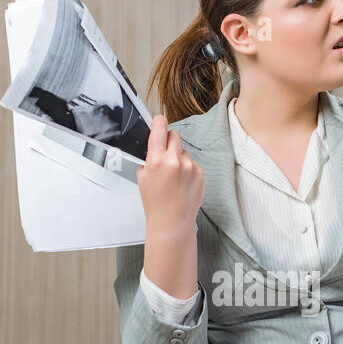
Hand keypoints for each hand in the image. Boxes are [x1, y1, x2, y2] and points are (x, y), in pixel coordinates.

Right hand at [137, 114, 202, 237]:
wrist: (172, 222)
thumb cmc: (156, 203)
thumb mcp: (142, 177)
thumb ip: (148, 158)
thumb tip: (154, 144)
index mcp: (156, 161)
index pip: (160, 127)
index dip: (158, 122)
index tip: (158, 121)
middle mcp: (174, 161)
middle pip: (174, 135)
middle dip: (168, 141)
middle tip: (164, 154)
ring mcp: (190, 167)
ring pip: (183, 150)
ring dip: (178, 157)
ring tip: (173, 176)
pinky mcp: (200, 173)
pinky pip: (192, 162)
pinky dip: (187, 168)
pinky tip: (182, 182)